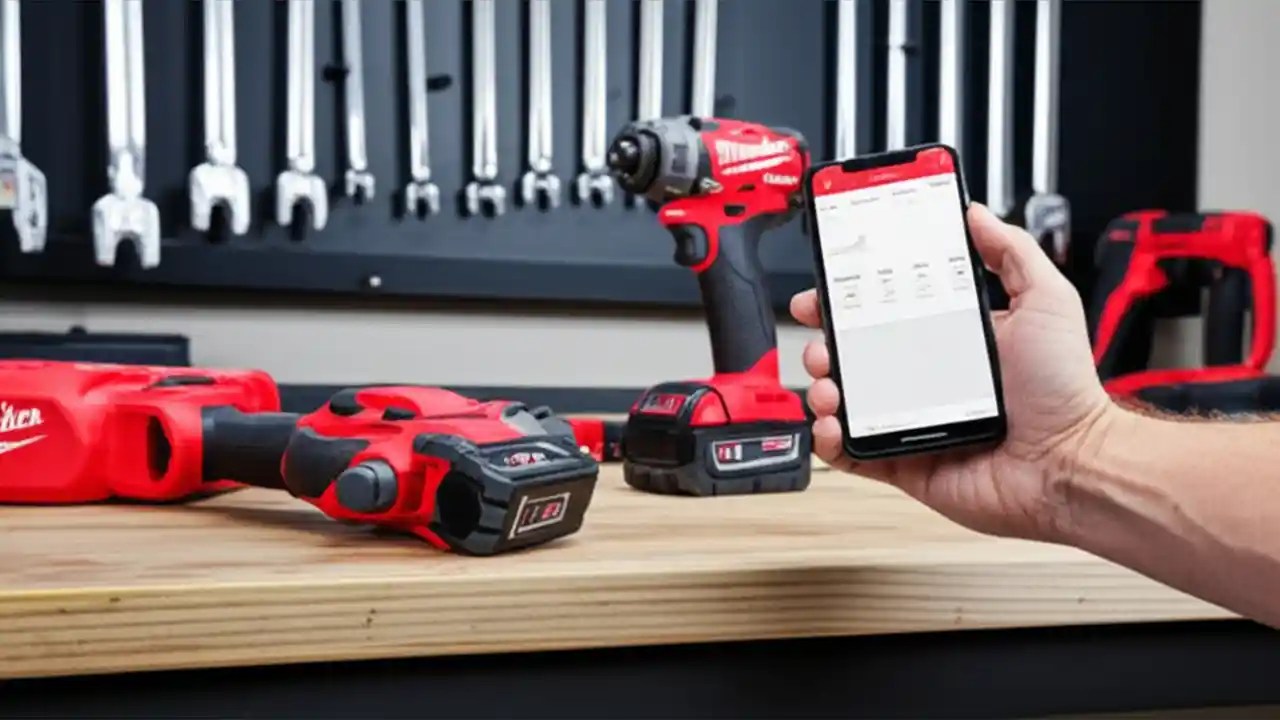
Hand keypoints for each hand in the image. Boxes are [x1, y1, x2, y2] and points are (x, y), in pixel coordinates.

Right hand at [791, 203, 1115, 540]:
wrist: (1069, 463)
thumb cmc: (1064, 390)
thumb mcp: (1047, 300)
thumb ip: (1013, 251)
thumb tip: (977, 214)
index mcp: (949, 338)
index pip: (885, 309)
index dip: (850, 296)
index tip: (828, 284)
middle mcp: (923, 377)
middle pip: (852, 353)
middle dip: (823, 341)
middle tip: (820, 338)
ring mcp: (909, 420)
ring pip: (844, 400)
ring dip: (821, 386)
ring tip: (829, 385)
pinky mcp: (902, 462)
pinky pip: (850, 452)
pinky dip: (829, 440)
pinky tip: (833, 425)